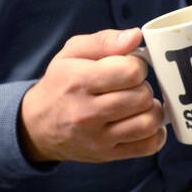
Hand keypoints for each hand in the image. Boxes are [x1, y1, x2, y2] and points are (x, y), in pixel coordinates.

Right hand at [18, 28, 165, 163]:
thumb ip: (105, 41)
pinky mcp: (107, 155)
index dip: (137, 66)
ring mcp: (98, 138)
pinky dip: (155, 133)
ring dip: (151, 110)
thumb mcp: (72, 53)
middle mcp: (86, 112)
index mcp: (78, 81)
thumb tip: (136, 36)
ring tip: (139, 104)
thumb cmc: (60, 83)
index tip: (129, 67)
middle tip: (132, 87)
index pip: (130, 72)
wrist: (36, 126)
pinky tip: (143, 121)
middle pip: (142, 97)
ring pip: (148, 123)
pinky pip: (148, 146)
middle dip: (143, 87)